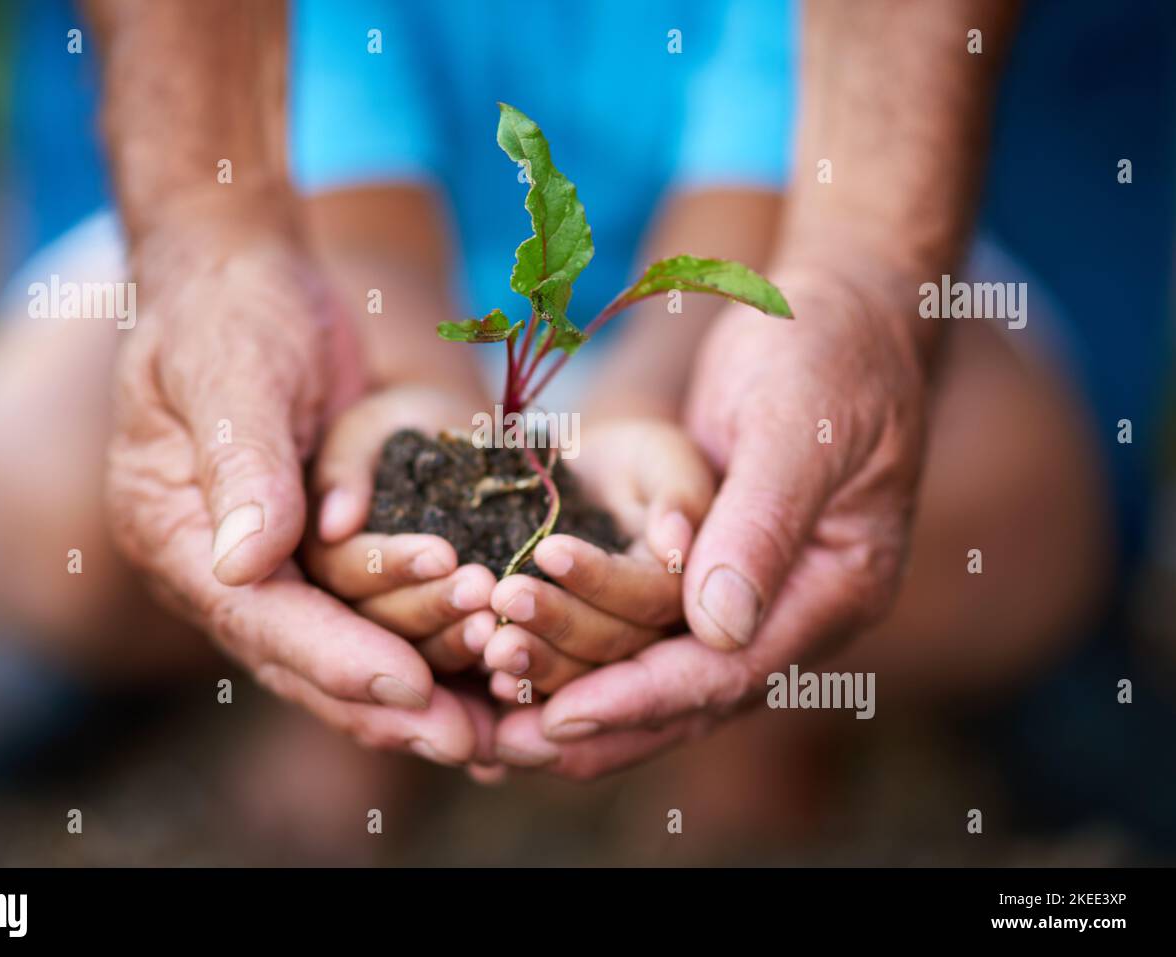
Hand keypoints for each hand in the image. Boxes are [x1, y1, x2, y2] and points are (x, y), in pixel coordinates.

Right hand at [105, 216, 489, 765]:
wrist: (251, 282)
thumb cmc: (234, 310)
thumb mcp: (232, 369)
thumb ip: (243, 462)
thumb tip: (245, 566)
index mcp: (175, 531)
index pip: (258, 615)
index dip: (333, 656)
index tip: (407, 688)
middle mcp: (219, 567)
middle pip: (302, 657)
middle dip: (384, 702)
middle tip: (468, 744)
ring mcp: (269, 565)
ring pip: (343, 649)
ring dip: (416, 687)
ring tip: (492, 724)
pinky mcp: (317, 553)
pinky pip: (372, 615)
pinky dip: (426, 647)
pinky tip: (486, 675)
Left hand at [493, 265, 930, 776]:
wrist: (836, 307)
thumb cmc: (825, 348)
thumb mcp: (798, 426)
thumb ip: (761, 524)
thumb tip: (717, 629)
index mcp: (835, 587)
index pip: (730, 670)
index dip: (642, 698)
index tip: (560, 718)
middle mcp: (796, 610)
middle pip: (689, 695)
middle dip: (596, 722)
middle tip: (501, 748)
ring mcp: (755, 593)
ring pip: (659, 673)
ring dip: (578, 695)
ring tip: (493, 725)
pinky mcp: (711, 570)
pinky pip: (643, 629)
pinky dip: (584, 653)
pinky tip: (517, 670)